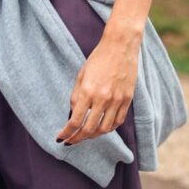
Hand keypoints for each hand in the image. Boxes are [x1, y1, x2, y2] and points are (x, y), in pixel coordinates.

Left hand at [56, 30, 139, 145]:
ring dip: (94, 135)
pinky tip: (102, 128)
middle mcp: (103, 99)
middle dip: (77, 138)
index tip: (61, 138)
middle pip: (89, 129)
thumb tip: (73, 114)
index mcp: (88, 91)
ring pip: (105, 129)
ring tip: (86, 135)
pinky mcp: (127, 99)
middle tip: (71, 141)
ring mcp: (117, 100)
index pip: (75, 121)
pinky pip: (118, 121)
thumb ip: (76, 96)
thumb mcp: (81, 75)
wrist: (120, 46)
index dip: (66, 133)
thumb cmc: (98, 58)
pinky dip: (109, 128)